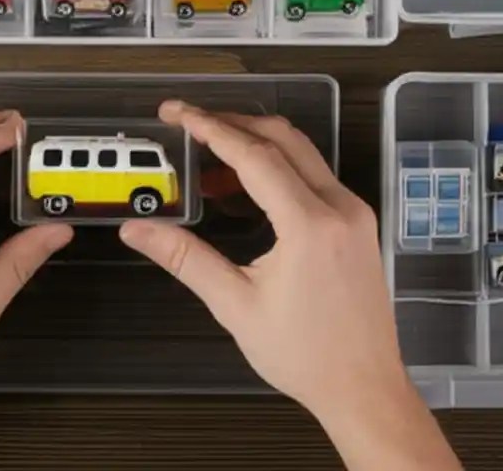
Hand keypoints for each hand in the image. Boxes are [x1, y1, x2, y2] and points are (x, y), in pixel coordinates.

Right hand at [120, 102, 458, 470]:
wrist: (364, 387)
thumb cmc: (306, 356)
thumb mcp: (236, 306)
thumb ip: (185, 259)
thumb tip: (138, 230)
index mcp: (309, 225)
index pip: (254, 156)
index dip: (212, 128)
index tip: (179, 114)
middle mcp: (339, 208)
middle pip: (282, 139)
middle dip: (232, 122)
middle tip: (189, 123)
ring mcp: (354, 214)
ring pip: (302, 153)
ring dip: (255, 145)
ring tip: (208, 160)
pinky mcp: (357, 224)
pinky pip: (315, 176)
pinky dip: (277, 169)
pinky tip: (245, 189)